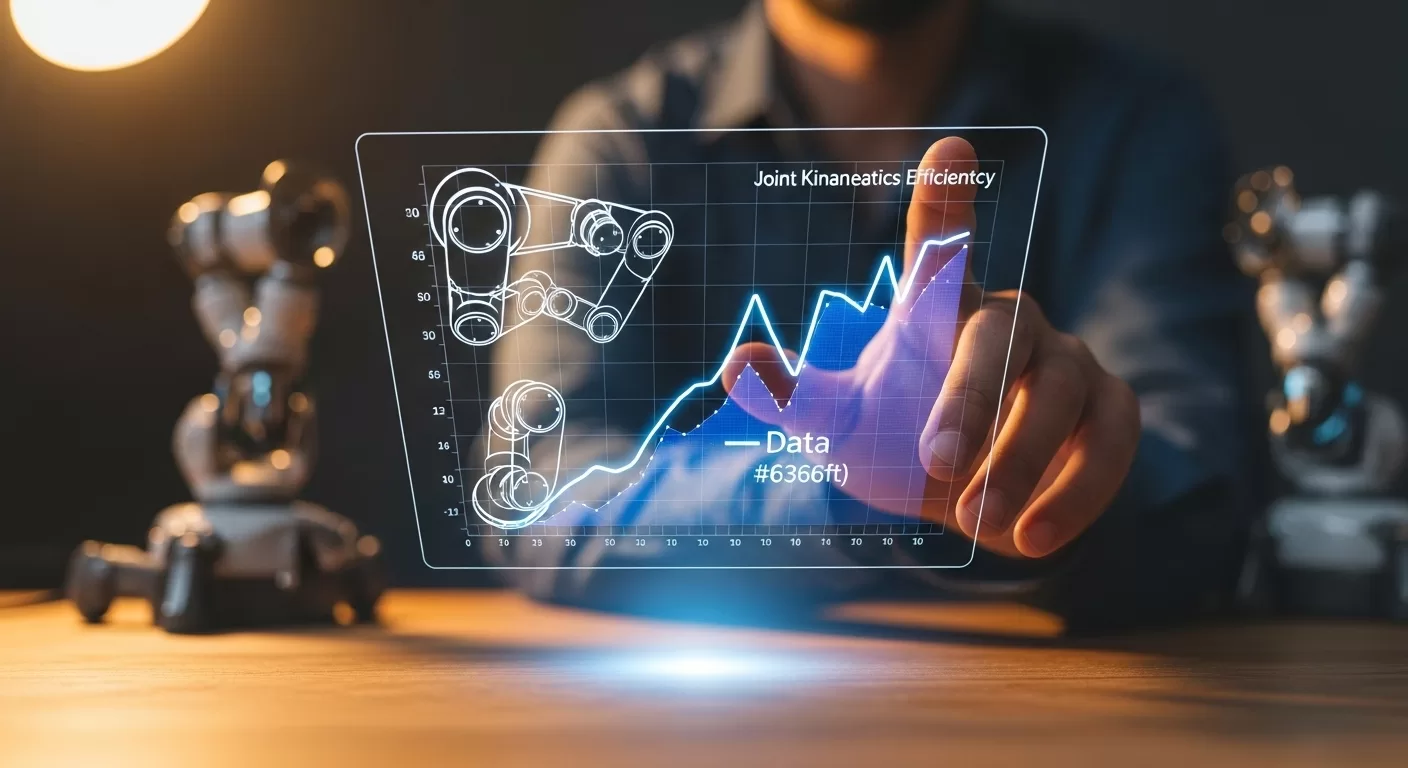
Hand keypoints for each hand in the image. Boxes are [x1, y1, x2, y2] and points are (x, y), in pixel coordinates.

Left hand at [722, 137, 1139, 557]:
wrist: (968, 511)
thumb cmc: (902, 448)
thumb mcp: (839, 426)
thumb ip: (794, 396)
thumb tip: (735, 364)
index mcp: (940, 312)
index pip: (941, 245)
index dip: (946, 200)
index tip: (948, 148)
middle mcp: (1010, 321)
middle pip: (1002, 333)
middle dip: (970, 397)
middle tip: (935, 462)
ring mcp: (1069, 362)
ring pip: (1063, 390)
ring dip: (1019, 459)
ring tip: (975, 520)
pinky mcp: (1111, 413)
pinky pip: (1114, 439)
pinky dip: (1077, 489)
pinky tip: (1033, 536)